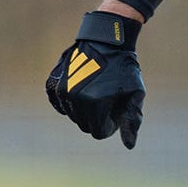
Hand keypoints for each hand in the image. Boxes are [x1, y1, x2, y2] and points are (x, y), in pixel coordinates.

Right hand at [46, 10, 145, 147]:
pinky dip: (68, 102)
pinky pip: (58, 104)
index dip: (110, 125)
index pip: (98, 132)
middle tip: (108, 100)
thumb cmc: (124, 69)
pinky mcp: (53, 82)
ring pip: (72, 115)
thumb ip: (131, 122)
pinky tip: (80, 90)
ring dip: (84, 110)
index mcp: (94, 103)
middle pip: (84, 126)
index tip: (116, 110)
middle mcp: (74, 98)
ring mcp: (61, 89)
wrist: (106, 40)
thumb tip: (129, 146)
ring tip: (97, 91)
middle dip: (97, 118)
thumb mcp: (134, 95)